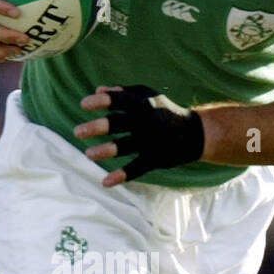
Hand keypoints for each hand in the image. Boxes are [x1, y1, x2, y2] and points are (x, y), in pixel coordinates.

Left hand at [74, 85, 205, 186]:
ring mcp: (152, 141)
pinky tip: (105, 182)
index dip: (102, 101)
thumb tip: (98, 90)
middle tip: (77, 132)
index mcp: (143, 104)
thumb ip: (124, 92)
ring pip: (126, 146)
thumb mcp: (149, 96)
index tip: (84, 105)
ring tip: (88, 155)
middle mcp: (147, 121)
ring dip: (106, 151)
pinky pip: (138, 168)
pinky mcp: (156, 158)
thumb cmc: (165, 111)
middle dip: (98, 127)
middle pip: (120, 123)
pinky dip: (122, 175)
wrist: (196, 133)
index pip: (121, 99)